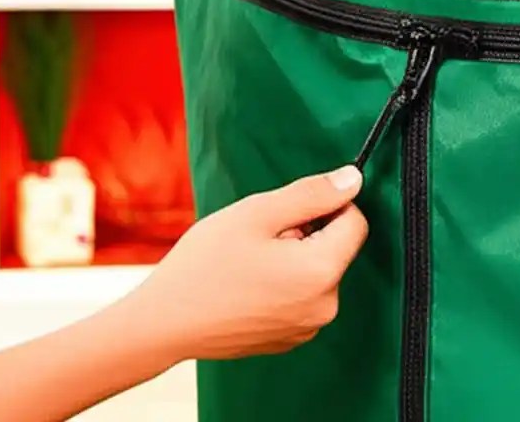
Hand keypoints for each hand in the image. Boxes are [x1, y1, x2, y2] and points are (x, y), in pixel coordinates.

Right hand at [109, 165, 368, 362]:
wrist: (164, 324)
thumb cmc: (205, 265)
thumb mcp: (257, 213)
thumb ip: (312, 194)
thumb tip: (353, 179)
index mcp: (322, 272)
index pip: (355, 221)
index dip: (327, 205)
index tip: (288, 209)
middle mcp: (326, 306)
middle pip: (336, 248)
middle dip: (305, 234)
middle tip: (258, 239)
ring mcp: (309, 327)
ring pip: (317, 272)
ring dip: (294, 259)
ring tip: (249, 264)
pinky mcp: (291, 338)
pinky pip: (302, 297)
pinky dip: (284, 285)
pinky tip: (247, 286)